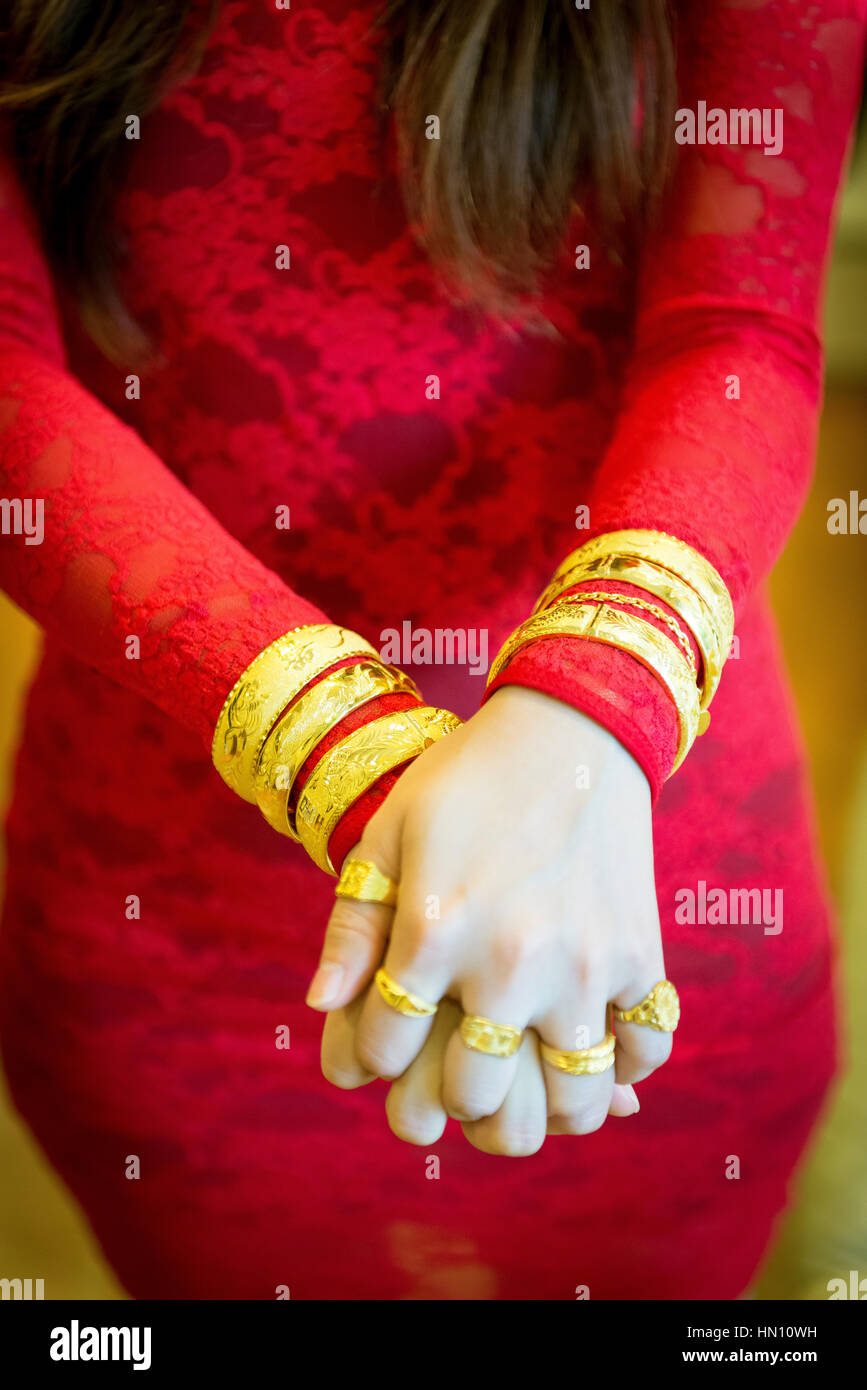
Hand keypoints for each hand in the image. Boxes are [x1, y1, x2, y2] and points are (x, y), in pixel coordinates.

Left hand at [307, 684, 669, 1141]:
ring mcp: (583, 967)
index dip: (367, 1056)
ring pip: (568, 1102)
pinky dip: (621, 1070)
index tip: (380, 1041)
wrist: (574, 730)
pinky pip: (642, 1052)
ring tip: (522, 1089)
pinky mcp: (641, 959)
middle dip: (448, 1099)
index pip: (383, 1050)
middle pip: (473, 1097)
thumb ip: (353, 924)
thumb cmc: (467, 781)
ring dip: (540, 1112)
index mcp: (434, 930)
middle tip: (450, 1077)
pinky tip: (587, 1048)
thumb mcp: (390, 833)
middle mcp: (510, 962)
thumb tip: (320, 1005)